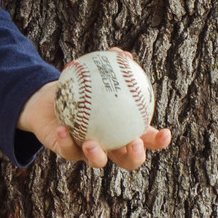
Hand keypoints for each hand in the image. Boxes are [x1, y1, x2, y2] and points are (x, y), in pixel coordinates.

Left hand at [17, 78, 171, 173]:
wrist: (51, 100)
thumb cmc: (81, 87)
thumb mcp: (94, 75)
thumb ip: (111, 66)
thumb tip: (123, 54)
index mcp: (123, 131)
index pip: (147, 139)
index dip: (159, 141)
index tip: (166, 133)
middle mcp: (110, 146)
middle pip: (128, 160)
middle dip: (134, 157)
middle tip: (134, 144)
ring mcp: (88, 152)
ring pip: (97, 162)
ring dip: (96, 156)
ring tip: (92, 144)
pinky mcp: (67, 151)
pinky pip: (67, 149)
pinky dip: (66, 140)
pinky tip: (63, 129)